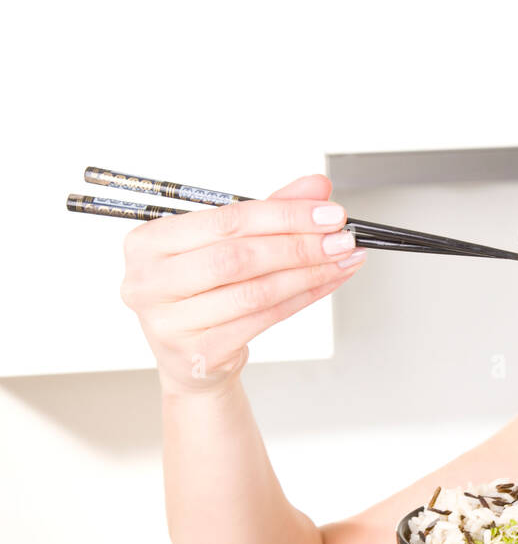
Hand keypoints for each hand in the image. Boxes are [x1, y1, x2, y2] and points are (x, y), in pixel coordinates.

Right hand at [118, 173, 366, 395]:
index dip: (284, 215)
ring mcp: (168, 321)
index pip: (226, 220)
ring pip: (256, 290)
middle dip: (299, 245)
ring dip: (309, 272)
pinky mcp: (197, 351)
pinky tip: (328, 282)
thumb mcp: (230, 242)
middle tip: (341, 238)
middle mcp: (147, 281)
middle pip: (239, 257)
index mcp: (148, 242)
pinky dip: (304, 297)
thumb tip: (317, 186)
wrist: (191, 357)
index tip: (329, 212)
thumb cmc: (205, 290)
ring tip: (343, 259)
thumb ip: (271, 210)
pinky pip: (264, 318)